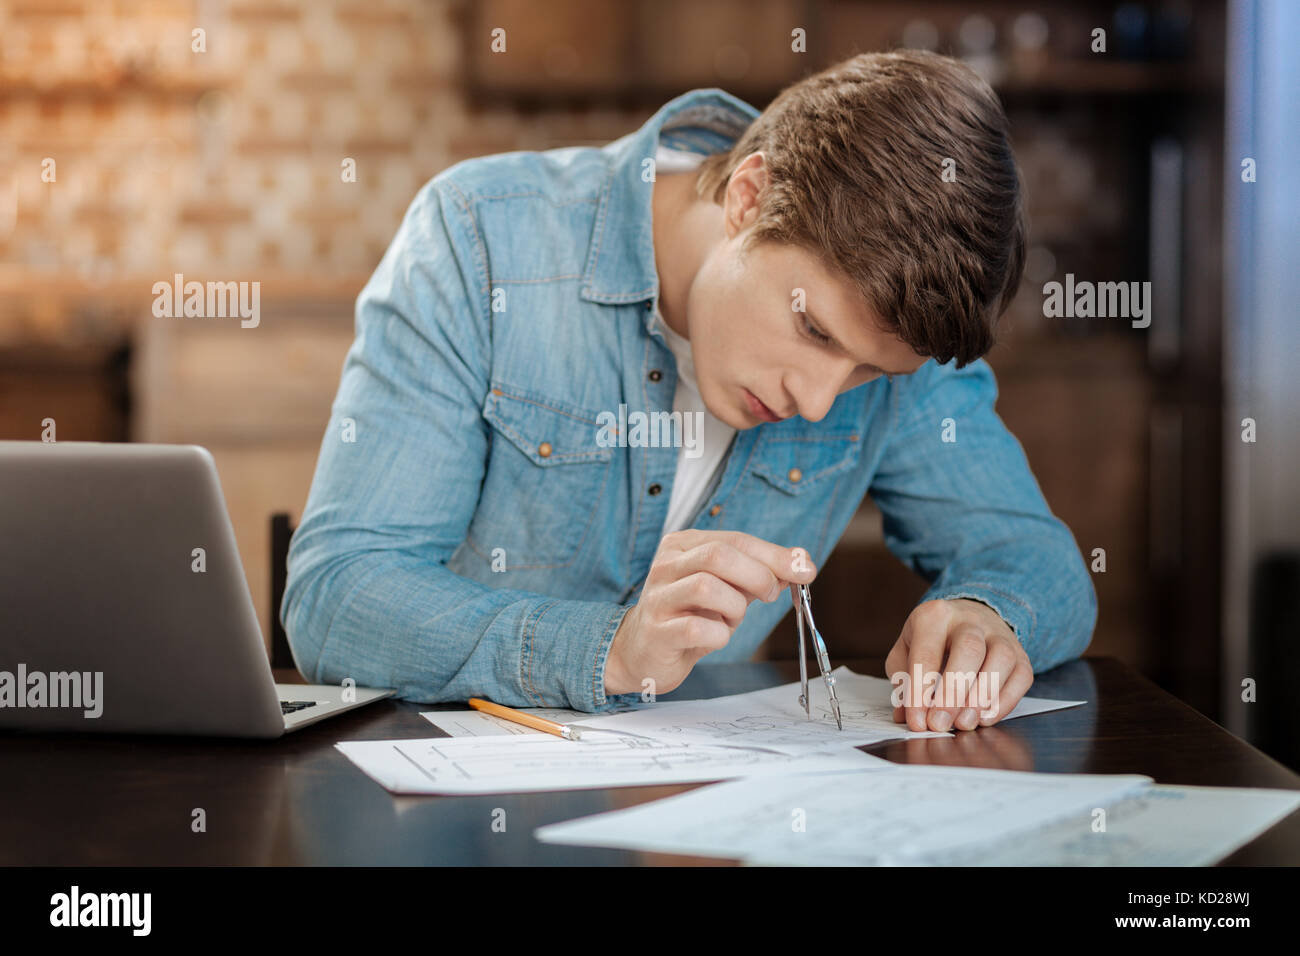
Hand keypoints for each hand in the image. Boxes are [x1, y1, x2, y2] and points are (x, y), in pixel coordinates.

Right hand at [605, 530, 816, 696]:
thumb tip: (801, 565)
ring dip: (734, 607)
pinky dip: (720, 635)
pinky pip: (698, 628)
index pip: (735, 540)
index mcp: (683, 545)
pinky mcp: (657, 632)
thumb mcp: (727, 588)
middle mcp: (666, 564)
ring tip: (731, 618)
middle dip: (757, 575)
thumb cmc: (690, 615)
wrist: (643, 651)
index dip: (774, 555)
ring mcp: (658, 597)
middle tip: (769, 596)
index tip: (806, 570)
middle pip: (718, 555)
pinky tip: (715, 638)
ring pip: (706, 587)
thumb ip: (759, 573)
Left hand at [884, 598, 1032, 732]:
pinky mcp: (1020, 654)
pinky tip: (984, 718)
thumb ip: (903, 683)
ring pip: (1001, 660)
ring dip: (982, 697)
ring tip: (964, 723)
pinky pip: (1021, 677)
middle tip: (940, 724)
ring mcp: (999, 635)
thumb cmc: (932, 641)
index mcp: (933, 615)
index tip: (917, 721)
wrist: (969, 617)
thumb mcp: (906, 652)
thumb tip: (905, 717)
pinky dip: (1004, 702)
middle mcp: (969, 620)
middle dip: (953, 692)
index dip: (920, 691)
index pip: (926, 653)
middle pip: (969, 650)